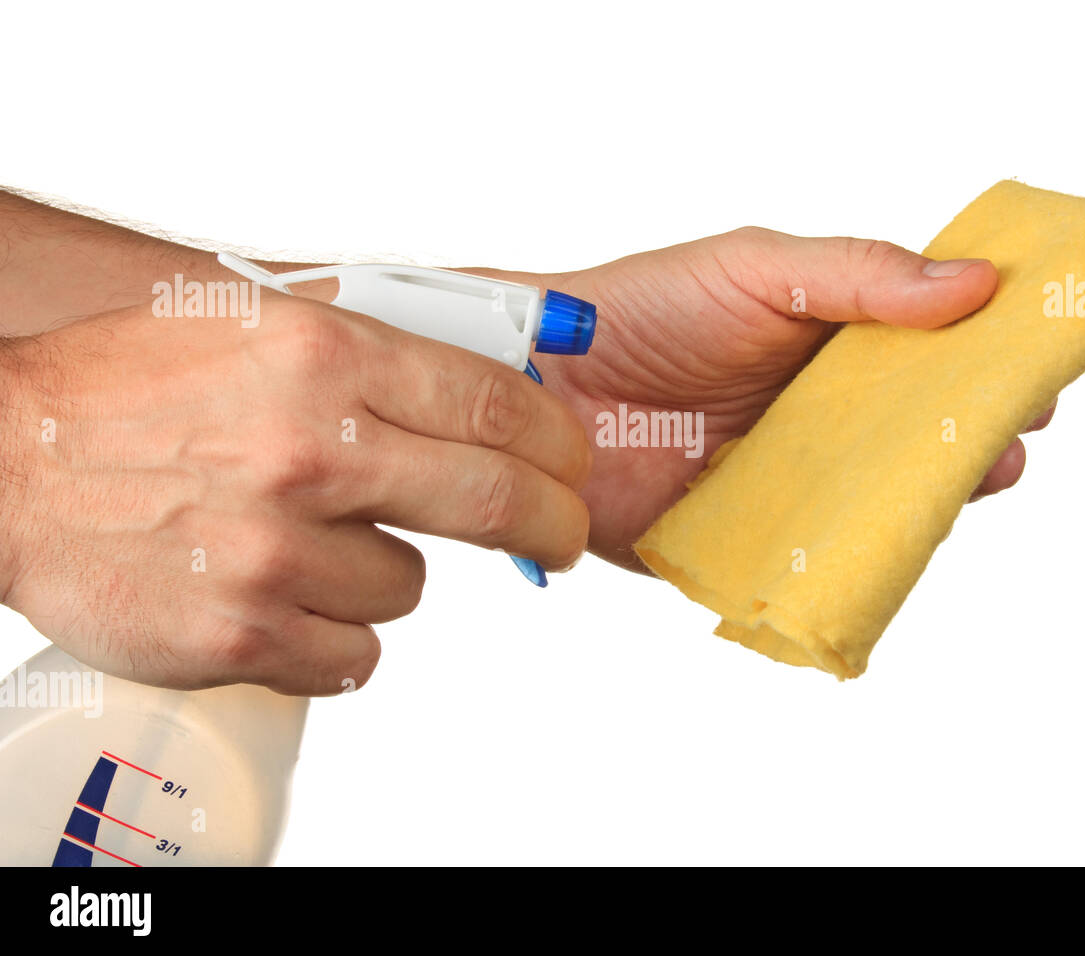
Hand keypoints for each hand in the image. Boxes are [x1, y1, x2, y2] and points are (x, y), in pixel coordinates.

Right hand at [0, 293, 589, 692]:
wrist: (8, 460)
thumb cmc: (131, 390)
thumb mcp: (261, 326)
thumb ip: (380, 355)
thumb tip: (499, 386)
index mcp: (322, 356)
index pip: (496, 407)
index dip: (557, 444)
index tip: (571, 465)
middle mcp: (308, 449)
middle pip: (496, 501)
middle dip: (552, 524)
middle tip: (560, 534)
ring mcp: (274, 550)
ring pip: (411, 589)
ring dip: (387, 574)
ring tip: (311, 544)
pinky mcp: (241, 632)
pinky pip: (356, 655)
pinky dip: (336, 635)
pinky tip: (282, 596)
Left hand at [514, 228, 1055, 567]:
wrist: (542, 388)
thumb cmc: (640, 312)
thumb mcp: (754, 269)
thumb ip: (859, 276)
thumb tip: (977, 284)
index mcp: (826, 343)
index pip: (928, 350)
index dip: (987, 355)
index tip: (1039, 360)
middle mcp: (814, 414)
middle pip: (917, 430)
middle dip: (974, 431)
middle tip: (1014, 429)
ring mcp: (786, 480)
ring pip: (880, 497)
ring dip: (930, 495)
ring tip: (971, 478)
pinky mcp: (748, 540)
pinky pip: (819, 555)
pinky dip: (859, 556)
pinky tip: (891, 544)